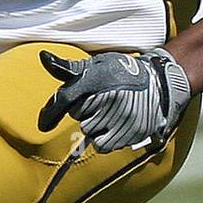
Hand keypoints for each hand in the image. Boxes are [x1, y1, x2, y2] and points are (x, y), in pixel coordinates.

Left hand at [37, 48, 191, 152]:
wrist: (159, 82)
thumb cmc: (122, 71)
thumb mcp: (97, 64)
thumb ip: (70, 68)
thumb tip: (44, 58)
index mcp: (97, 79)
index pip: (65, 99)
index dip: (50, 113)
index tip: (43, 125)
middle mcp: (108, 98)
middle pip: (79, 117)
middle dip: (84, 110)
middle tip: (100, 100)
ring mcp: (121, 116)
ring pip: (91, 133)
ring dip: (96, 126)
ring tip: (109, 112)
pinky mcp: (131, 132)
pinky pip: (104, 145)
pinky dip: (106, 138)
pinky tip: (115, 124)